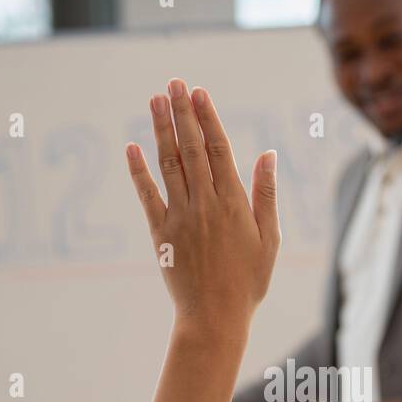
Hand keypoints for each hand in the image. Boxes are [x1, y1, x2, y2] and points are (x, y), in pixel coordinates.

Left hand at [125, 80, 280, 339]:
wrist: (215, 318)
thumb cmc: (248, 282)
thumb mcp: (269, 238)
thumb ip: (265, 194)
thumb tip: (268, 155)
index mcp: (233, 202)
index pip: (218, 149)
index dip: (207, 118)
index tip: (199, 92)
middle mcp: (205, 203)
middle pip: (191, 148)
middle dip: (182, 113)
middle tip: (174, 83)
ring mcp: (180, 217)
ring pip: (168, 164)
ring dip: (160, 130)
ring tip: (155, 101)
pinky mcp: (161, 233)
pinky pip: (147, 196)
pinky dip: (138, 171)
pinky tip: (132, 148)